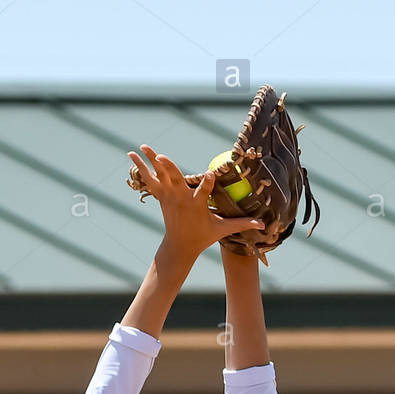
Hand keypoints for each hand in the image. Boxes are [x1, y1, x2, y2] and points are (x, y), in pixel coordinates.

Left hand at [127, 146, 263, 261]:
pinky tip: (132, 155)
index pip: (204, 192)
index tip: (210, 174)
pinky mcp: (161, 197)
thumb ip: (241, 224)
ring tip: (141, 146)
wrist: (180, 247)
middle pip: (174, 181)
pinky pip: (149, 180)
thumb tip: (263, 225)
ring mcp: (169, 197)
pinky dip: (141, 168)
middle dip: (168, 168)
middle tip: (160, 156)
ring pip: (159, 176)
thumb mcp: (222, 230)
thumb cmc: (203, 236)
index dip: (207, 183)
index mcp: (197, 205)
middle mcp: (181, 199)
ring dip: (149, 162)